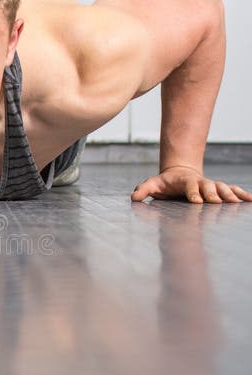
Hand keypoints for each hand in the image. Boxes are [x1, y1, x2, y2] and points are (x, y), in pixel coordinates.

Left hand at [131, 165, 251, 202]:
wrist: (180, 172)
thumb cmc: (165, 182)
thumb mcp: (153, 184)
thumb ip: (144, 189)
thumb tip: (134, 197)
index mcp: (185, 181)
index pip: (190, 187)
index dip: (193, 193)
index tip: (197, 201)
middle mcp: (200, 182)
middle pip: (209, 186)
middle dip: (214, 194)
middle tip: (219, 202)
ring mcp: (210, 185)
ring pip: (222, 188)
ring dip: (230, 194)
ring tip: (237, 202)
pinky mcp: (218, 189)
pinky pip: (232, 190)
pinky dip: (242, 194)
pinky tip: (251, 200)